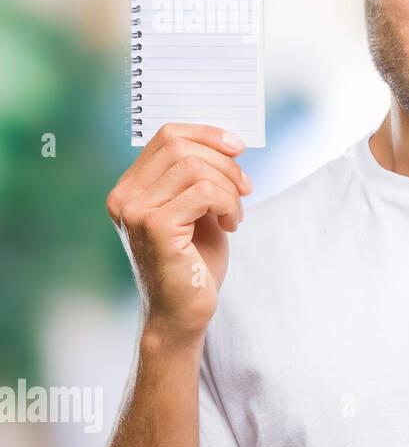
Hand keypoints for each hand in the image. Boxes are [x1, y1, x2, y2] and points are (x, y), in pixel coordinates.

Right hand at [105, 124, 253, 342]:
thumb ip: (200, 176)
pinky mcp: (155, 227)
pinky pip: (203, 193)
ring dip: (229, 187)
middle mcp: (124, 196)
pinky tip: (230, 225)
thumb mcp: (197, 209)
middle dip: (225, 163)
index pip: (167, 136)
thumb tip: (228, 143)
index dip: (207, 134)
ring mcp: (136, 211)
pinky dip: (227, 203)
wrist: (183, 311)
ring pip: (194, 168)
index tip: (238, 148)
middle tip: (245, 189)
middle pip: (181, 147)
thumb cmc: (193, 262)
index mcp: (131, 187)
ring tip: (235, 213)